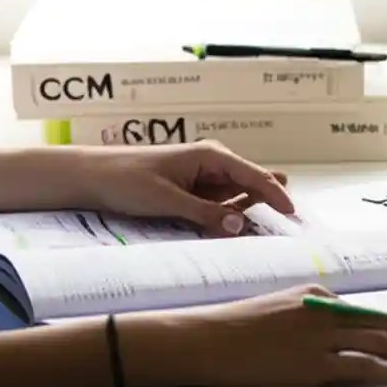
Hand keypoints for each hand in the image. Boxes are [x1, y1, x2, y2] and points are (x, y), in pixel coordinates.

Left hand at [77, 140, 292, 237]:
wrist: (94, 177)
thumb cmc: (127, 180)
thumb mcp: (167, 200)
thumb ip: (205, 213)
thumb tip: (241, 225)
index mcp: (211, 155)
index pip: (254, 175)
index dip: (276, 194)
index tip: (292, 214)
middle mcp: (213, 163)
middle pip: (252, 184)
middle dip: (271, 202)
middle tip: (291, 225)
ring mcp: (204, 177)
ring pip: (239, 196)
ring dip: (252, 212)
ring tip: (273, 231)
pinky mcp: (194, 191)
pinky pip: (222, 204)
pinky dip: (233, 216)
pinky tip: (242, 229)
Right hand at [119, 285, 386, 386]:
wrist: (206, 339)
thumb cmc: (233, 328)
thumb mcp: (277, 309)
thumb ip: (307, 316)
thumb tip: (332, 333)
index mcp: (316, 294)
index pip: (368, 312)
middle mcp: (324, 309)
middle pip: (384, 323)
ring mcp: (320, 336)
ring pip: (382, 343)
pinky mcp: (313, 362)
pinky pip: (364, 366)